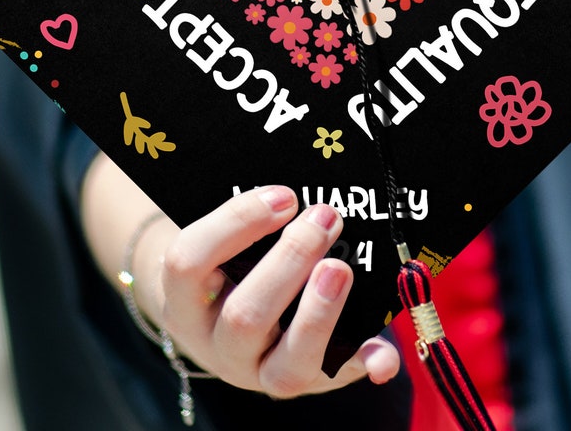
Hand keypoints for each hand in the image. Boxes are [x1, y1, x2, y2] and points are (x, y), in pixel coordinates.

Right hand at [81, 155, 399, 398]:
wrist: (217, 320)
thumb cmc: (224, 259)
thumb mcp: (216, 237)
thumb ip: (242, 213)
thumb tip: (290, 186)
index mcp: (185, 298)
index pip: (192, 263)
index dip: (237, 225)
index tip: (285, 194)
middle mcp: (217, 343)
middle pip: (245, 316)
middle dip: (290, 262)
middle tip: (325, 216)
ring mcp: (260, 372)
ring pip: (285, 366)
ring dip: (320, 313)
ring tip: (342, 266)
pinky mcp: (305, 383)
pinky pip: (335, 383)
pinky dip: (361, 366)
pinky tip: (385, 353)